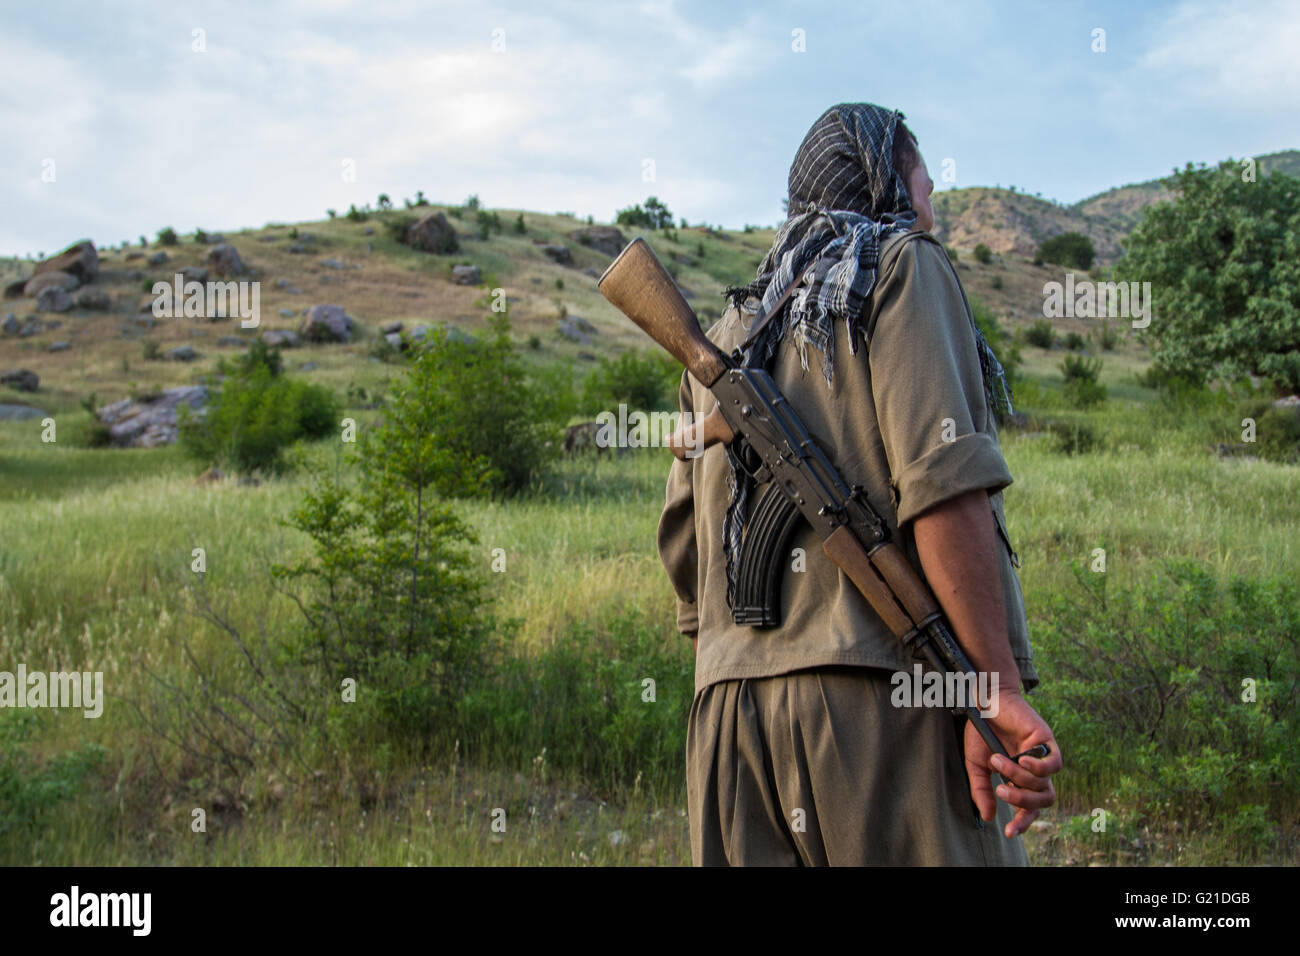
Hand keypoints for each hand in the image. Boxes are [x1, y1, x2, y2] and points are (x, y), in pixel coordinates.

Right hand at [963, 691, 1061, 838]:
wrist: (986, 701)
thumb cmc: (983, 730)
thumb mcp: (977, 764)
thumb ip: (982, 790)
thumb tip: (989, 817)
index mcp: (1021, 778)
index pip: (1030, 808)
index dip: (1022, 822)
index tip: (1008, 831)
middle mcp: (1036, 771)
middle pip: (1044, 801)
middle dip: (1022, 801)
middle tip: (1000, 790)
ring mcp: (1043, 756)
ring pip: (1044, 784)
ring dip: (1018, 776)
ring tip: (998, 760)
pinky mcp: (1047, 741)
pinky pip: (1054, 764)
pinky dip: (1039, 768)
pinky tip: (1022, 759)